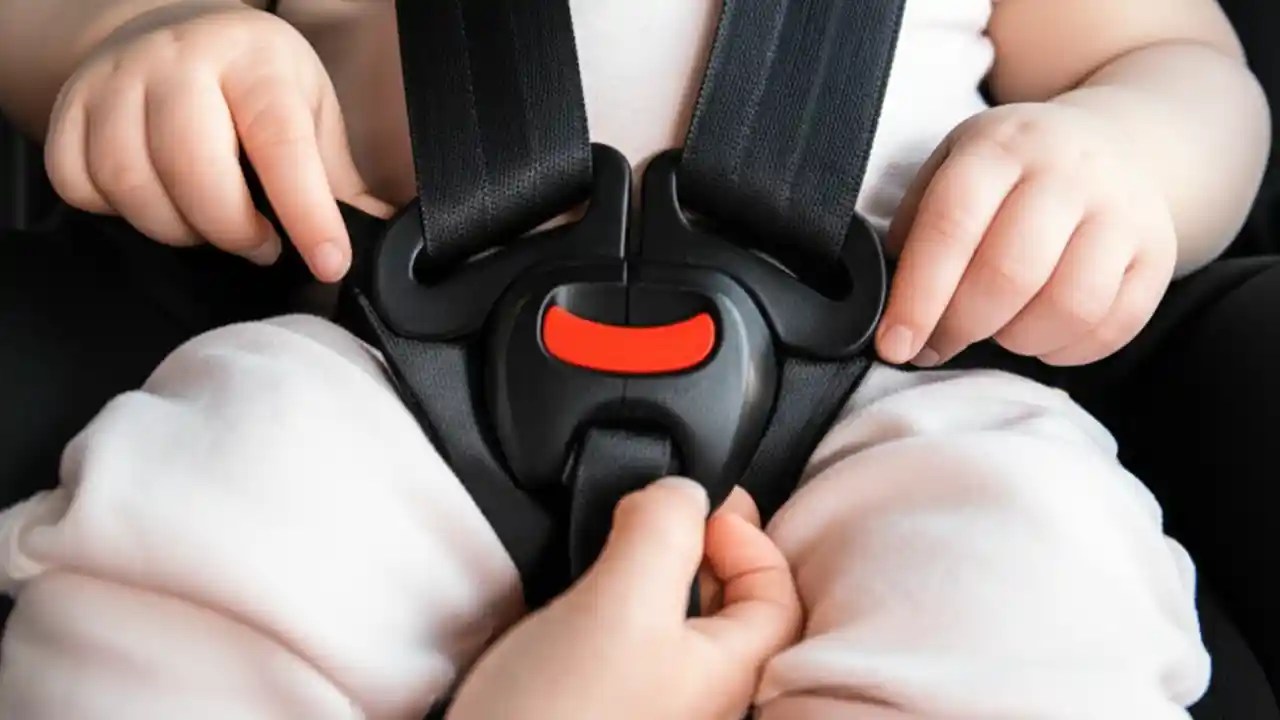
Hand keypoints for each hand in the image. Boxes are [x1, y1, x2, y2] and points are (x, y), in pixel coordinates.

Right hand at [43, 0, 390, 281]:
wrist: (178, 36)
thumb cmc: (255, 86)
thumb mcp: (309, 115)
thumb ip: (341, 182)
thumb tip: (390, 243)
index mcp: (255, 62)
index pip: (283, 145)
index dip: (307, 213)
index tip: (328, 262)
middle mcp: (180, 62)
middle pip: (194, 170)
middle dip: (233, 230)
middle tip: (261, 244)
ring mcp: (116, 81)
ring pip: (131, 184)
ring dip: (178, 229)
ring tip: (211, 224)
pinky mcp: (69, 107)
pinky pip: (79, 184)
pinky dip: (118, 213)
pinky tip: (157, 203)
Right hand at [448, 480, 802, 719]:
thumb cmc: (561, 718)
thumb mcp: (623, 601)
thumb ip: (663, 531)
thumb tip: (680, 489)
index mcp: (726, 673)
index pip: (777, 594)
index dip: (749, 535)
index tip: (699, 503)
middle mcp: (694, 697)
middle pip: (727, 609)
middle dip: (700, 548)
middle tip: (656, 511)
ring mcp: (645, 707)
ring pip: (669, 628)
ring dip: (649, 577)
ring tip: (613, 545)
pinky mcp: (592, 710)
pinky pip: (621, 649)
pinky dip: (609, 611)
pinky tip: (574, 602)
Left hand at [876, 102, 1177, 366]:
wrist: (1113, 141)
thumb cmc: (1011, 170)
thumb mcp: (953, 166)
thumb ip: (917, 222)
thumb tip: (890, 299)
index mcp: (1000, 146)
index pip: (951, 227)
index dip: (918, 297)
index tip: (896, 345)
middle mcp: (1067, 171)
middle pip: (1009, 274)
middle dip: (961, 327)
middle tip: (937, 344)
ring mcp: (1122, 210)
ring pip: (1068, 306)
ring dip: (1018, 340)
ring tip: (996, 331)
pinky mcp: (1159, 252)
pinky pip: (1112, 325)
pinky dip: (1068, 349)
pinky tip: (1041, 335)